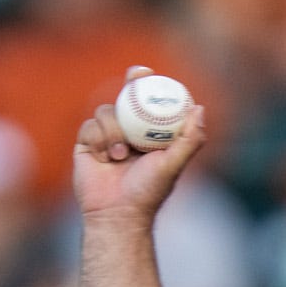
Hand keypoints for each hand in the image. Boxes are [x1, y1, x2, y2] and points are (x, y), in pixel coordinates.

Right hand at [74, 67, 209, 228]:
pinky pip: (89, 127)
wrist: (116, 214)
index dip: (148, 84)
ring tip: (120, 155)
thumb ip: (189, 139)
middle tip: (135, 77)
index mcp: (149, 135)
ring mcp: (106, 137)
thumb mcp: (173, 164)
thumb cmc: (148, 192)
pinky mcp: (86, 144)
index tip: (149, 73)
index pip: (149, 103)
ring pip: (106, 111)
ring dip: (113, 129)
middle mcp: (128, 133)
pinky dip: (98, 140)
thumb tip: (199, 108)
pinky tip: (103, 158)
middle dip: (129, 84)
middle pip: (125, 98)